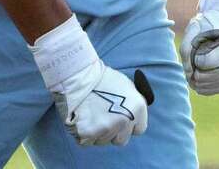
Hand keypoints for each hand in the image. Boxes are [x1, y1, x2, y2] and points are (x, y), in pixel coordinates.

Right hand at [29, 14, 151, 146]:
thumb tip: (133, 117)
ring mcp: (107, 129)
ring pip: (104, 141)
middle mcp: (125, 121)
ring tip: (92, 115)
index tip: (122, 118)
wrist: (79, 76)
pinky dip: (85, 135)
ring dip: (99, 133)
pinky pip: (89, 142)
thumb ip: (133, 106)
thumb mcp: (127, 88)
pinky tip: (83, 119)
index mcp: (138, 108)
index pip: (139, 129)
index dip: (130, 124)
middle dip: (115, 131)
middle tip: (104, 117)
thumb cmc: (102, 79)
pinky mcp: (88, 135)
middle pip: (122, 139)